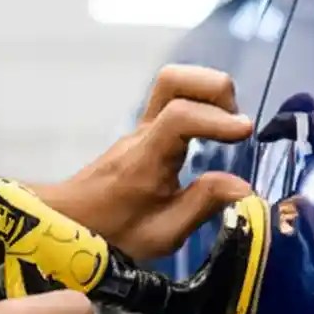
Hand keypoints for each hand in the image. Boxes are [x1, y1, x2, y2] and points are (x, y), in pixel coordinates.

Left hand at [38, 64, 253, 259]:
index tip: (245, 134)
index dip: (216, 119)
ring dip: (208, 92)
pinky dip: (201, 104)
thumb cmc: (111, 234)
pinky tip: (215, 131)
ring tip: (229, 125)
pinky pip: (174, 101)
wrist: (68, 225)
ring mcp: (141, 128)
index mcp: (145, 158)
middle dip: (214, 90)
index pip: (179, 116)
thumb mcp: (162, 234)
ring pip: (172, 83)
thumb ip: (202, 205)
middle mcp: (143, 133)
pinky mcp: (145, 133)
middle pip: (172, 80)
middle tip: (236, 125)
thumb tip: (244, 187)